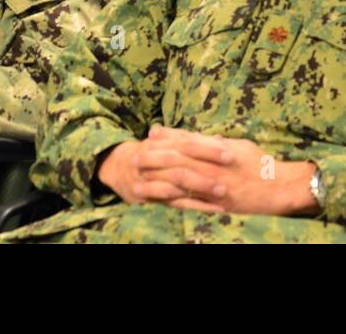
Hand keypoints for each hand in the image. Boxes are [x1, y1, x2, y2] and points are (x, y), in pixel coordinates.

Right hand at [95, 130, 230, 206]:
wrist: (115, 167)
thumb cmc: (148, 153)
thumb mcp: (165, 142)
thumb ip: (192, 141)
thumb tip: (220, 137)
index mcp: (159, 143)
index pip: (185, 143)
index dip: (206, 148)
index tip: (229, 152)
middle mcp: (152, 160)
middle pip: (181, 163)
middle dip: (206, 166)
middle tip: (230, 168)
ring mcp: (149, 180)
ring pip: (176, 184)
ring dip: (201, 188)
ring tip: (224, 192)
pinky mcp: (150, 198)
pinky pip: (174, 203)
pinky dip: (195, 205)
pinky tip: (214, 209)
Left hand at [147, 126, 318, 215]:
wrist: (278, 187)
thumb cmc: (260, 163)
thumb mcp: (238, 145)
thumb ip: (216, 142)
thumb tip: (200, 136)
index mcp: (216, 150)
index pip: (185, 140)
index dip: (166, 137)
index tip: (150, 133)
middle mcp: (211, 166)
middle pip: (176, 159)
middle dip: (153, 157)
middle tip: (134, 156)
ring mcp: (212, 186)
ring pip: (178, 181)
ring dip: (156, 180)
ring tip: (137, 180)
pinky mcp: (215, 204)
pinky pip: (189, 202)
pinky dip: (172, 200)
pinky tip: (158, 200)